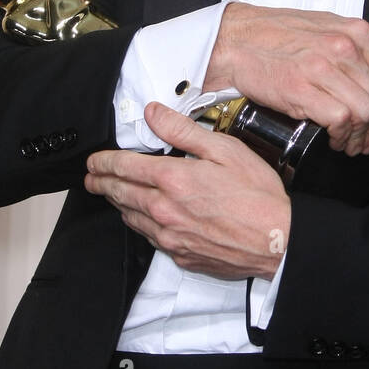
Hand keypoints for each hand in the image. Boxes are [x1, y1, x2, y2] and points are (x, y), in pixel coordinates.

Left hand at [85, 101, 290, 280]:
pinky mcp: (181, 255)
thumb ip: (183, 131)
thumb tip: (153, 113)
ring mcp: (171, 237)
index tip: (94, 161)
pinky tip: (143, 220)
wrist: (278, 242)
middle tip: (91, 179)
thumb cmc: (258, 196)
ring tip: (112, 195)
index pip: (124, 168)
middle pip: (120, 195)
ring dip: (118, 204)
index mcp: (173, 181)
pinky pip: (150, 239)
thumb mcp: (224, 150)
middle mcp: (165, 211)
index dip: (104, 162)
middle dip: (101, 184)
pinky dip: (140, 225)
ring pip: (131, 219)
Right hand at [203, 3, 368, 155]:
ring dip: (359, 136)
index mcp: (356, 32)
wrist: (236, 40)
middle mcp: (343, 47)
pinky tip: (333, 138)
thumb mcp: (332, 35)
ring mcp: (323, 67)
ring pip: (365, 112)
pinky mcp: (302, 88)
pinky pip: (340, 119)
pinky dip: (341, 135)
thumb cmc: (280, 37)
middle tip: (364, 141)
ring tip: (348, 143)